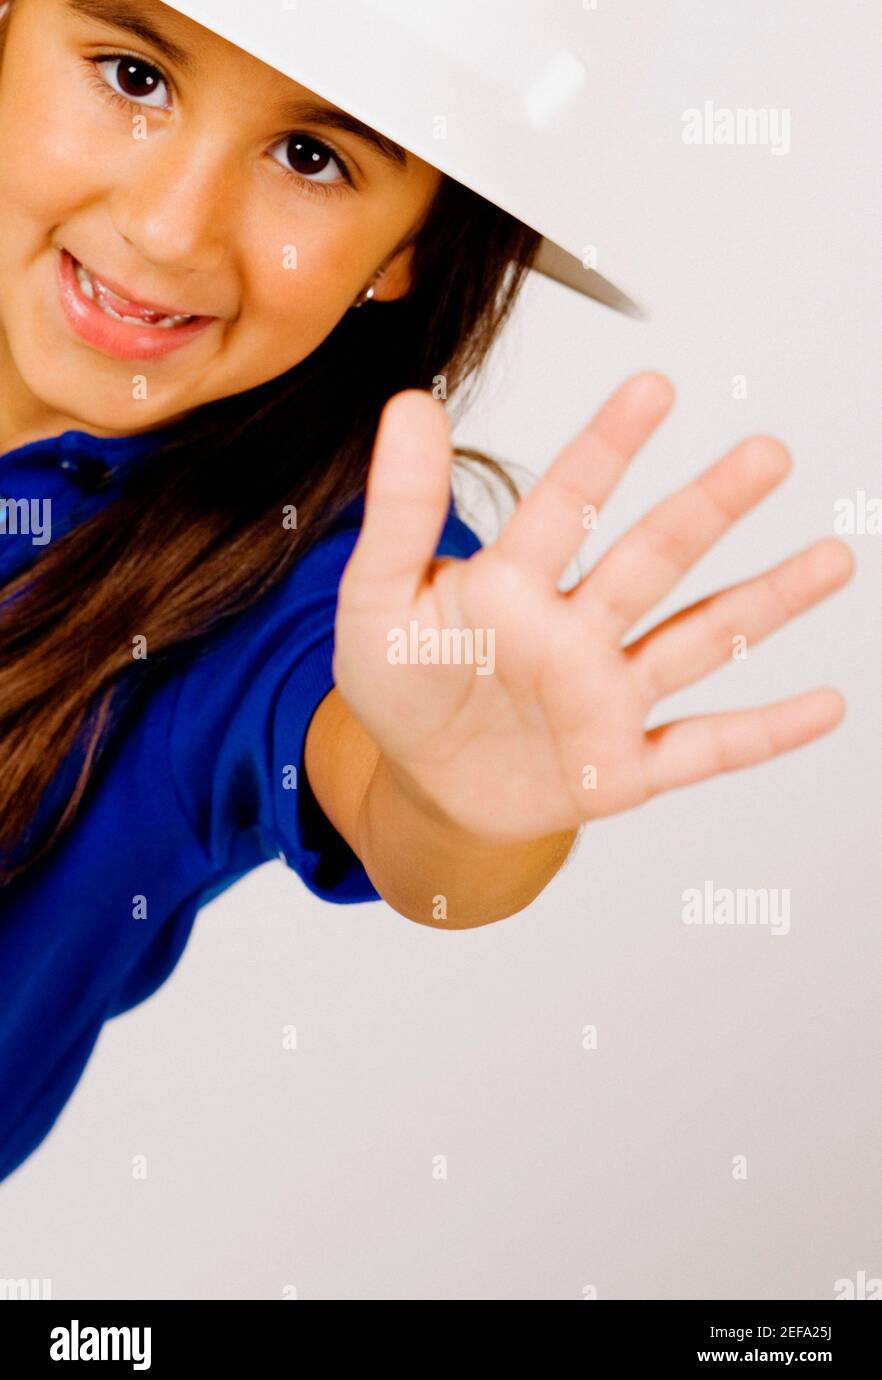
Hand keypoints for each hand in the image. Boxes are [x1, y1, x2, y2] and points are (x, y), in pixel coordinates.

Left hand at [334, 373, 853, 840]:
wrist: (422, 784)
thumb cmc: (403, 684)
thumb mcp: (377, 600)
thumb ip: (399, 512)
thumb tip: (411, 403)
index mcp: (514, 586)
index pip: (567, 505)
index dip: (606, 449)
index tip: (655, 387)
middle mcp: (575, 632)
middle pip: (652, 560)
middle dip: (709, 508)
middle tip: (769, 453)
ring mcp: (606, 698)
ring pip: (696, 642)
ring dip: (764, 605)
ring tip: (833, 559)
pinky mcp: (621, 768)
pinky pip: (702, 749)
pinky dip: (763, 733)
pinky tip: (826, 705)